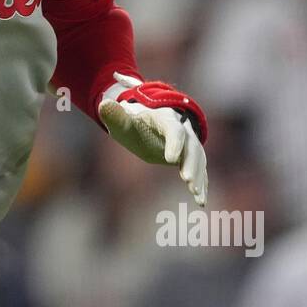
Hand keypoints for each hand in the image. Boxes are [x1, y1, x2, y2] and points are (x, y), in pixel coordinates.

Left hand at [98, 73, 207, 206]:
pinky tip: (201, 201)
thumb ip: (115, 115)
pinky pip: (200, 168)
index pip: (173, 130)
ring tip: (196, 196)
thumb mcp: (123, 119)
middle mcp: (183, 129)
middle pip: (191, 146)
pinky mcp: (191, 155)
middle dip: (191, 163)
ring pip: (199, 158)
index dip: (174, 143)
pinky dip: (202, 184)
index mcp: (165, 119)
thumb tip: (104, 104)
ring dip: (199, 176)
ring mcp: (189, 143)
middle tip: (187, 181)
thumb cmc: (134, 123)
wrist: (148, 121)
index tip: (171, 160)